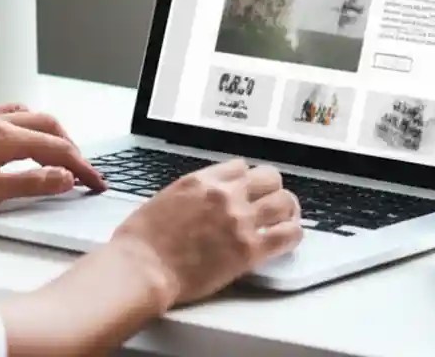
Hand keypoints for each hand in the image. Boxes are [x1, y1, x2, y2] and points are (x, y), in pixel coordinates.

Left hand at [0, 105, 106, 213]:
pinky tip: (24, 137)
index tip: (96, 184)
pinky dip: (29, 124)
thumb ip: (30, 183)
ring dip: (53, 133)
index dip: (83, 168)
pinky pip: (10, 114)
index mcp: (5, 138)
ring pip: (32, 116)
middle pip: (50, 126)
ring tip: (60, 156)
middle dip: (73, 148)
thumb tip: (65, 176)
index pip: (58, 149)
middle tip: (84, 173)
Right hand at [111, 159, 303, 306]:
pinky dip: (292, 234)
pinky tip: (288, 238)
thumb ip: (192, 194)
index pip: (241, 166)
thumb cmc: (142, 240)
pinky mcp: (250, 250)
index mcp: (203, 180)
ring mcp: (240, 221)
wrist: (143, 268)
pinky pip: (288, 234)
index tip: (247, 190)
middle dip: (271, 189)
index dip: (246, 179)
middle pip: (269, 178)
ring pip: (285, 202)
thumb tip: (204, 199)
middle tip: (270, 202)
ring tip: (284, 219)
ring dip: (287, 210)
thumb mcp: (166, 199)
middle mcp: (225, 195)